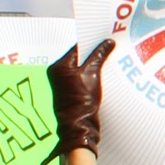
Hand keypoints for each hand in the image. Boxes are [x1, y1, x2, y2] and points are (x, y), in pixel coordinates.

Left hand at [40, 39, 116, 164]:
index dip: (91, 42)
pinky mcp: (69, 91)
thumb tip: (108, 42)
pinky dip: (90, 73)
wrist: (80, 127)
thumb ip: (99, 56)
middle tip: (108, 46)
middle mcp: (57, 73)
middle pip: (78, 57)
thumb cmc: (82, 102)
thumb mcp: (93, 74)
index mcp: (59, 66)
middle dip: (93, 52)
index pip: (77, 47)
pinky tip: (101, 73)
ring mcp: (62, 83)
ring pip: (80, 66)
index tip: (103, 37)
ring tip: (107, 59)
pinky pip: (81, 76)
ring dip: (92, 63)